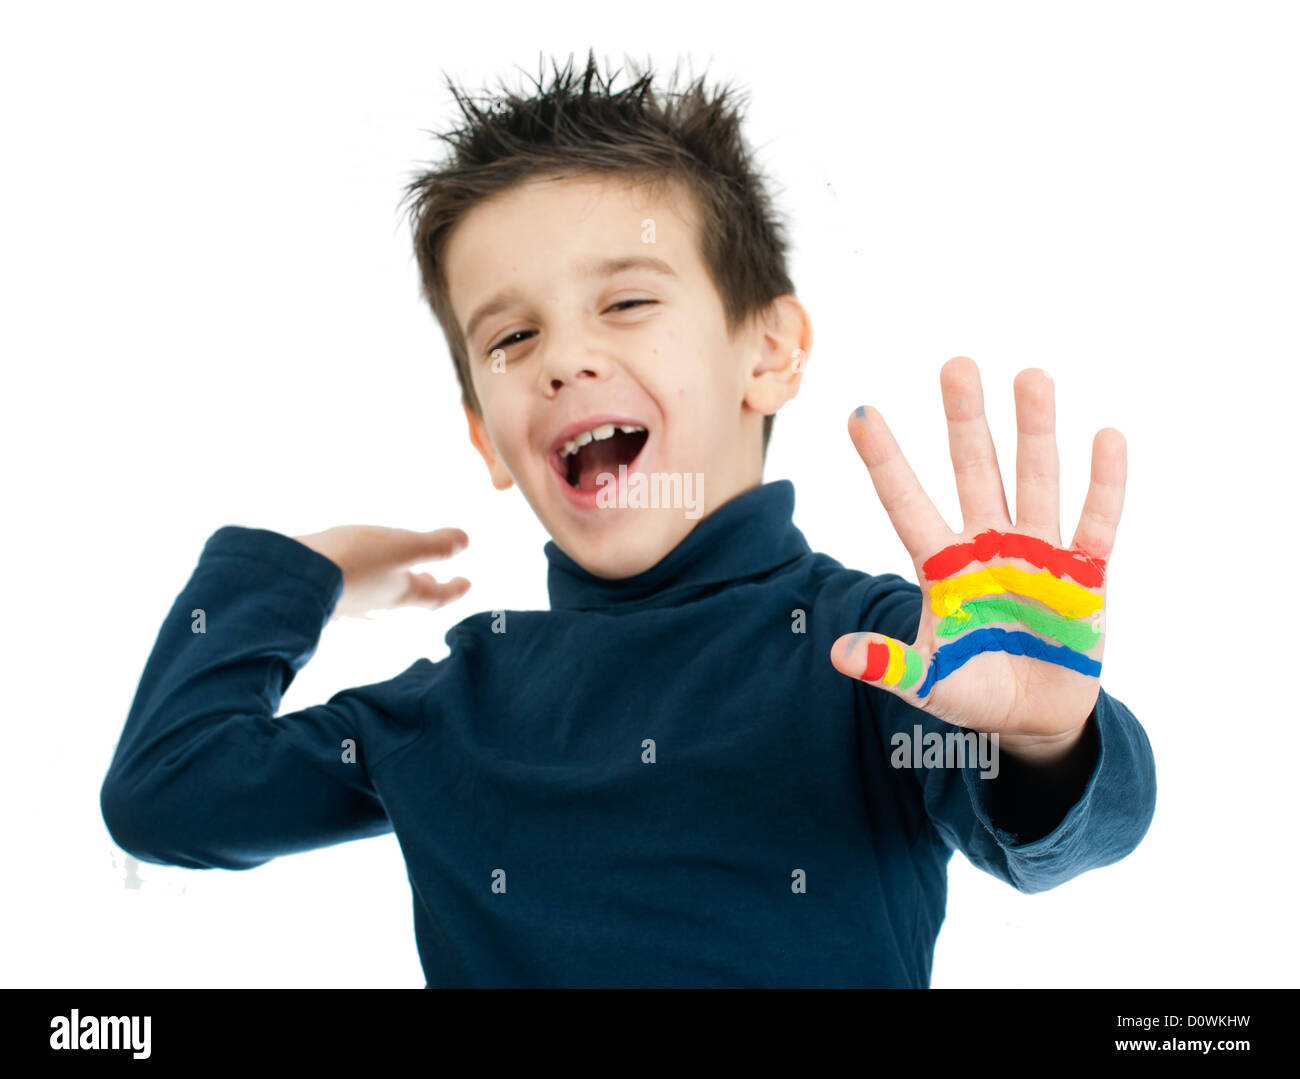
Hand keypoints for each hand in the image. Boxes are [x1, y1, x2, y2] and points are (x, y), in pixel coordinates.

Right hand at [291, 525, 470, 620]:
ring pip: (382, 596)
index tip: (468, 583)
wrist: (293, 578)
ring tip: (400, 578)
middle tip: (438, 581)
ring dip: (396, 586)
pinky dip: (366, 586)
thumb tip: (466, 543)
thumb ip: (434, 545)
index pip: (436, 596)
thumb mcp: (402, 547)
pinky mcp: (326, 599)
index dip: (455, 589)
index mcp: (401, 593)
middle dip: (427, 587)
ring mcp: (351, 604)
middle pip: (410, 596)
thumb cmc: (352, 560)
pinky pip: (355, 594)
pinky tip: (355, 583)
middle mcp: (378, 603)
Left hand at [831, 357, 1125, 764]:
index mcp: (941, 565)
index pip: (904, 502)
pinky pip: (1096, 521)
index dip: (884, 461)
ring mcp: (1037, 552)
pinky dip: (1103, 484)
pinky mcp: (1085, 573)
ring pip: (1034, 480)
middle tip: (956, 365)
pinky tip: (1106, 437)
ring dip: (1034, 432)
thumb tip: (840, 655)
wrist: (1032, 716)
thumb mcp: (928, 682)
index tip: (859, 412)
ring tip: (1031, 376)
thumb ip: (891, 666)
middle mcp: (986, 544)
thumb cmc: (971, 689)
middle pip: (972, 471)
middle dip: (965, 421)